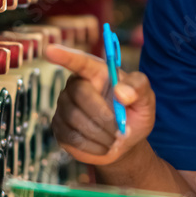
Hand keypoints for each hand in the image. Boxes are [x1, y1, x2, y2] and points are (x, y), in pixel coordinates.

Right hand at [44, 44, 155, 166]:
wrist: (124, 143)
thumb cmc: (134, 115)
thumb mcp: (146, 100)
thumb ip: (139, 87)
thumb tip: (121, 92)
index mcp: (97, 72)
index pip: (80, 61)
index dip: (64, 56)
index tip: (49, 50)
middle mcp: (76, 85)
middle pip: (80, 93)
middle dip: (103, 115)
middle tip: (120, 131)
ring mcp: (65, 106)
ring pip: (75, 118)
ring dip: (100, 134)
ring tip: (114, 139)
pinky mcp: (60, 127)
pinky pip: (71, 136)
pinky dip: (92, 146)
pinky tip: (103, 146)